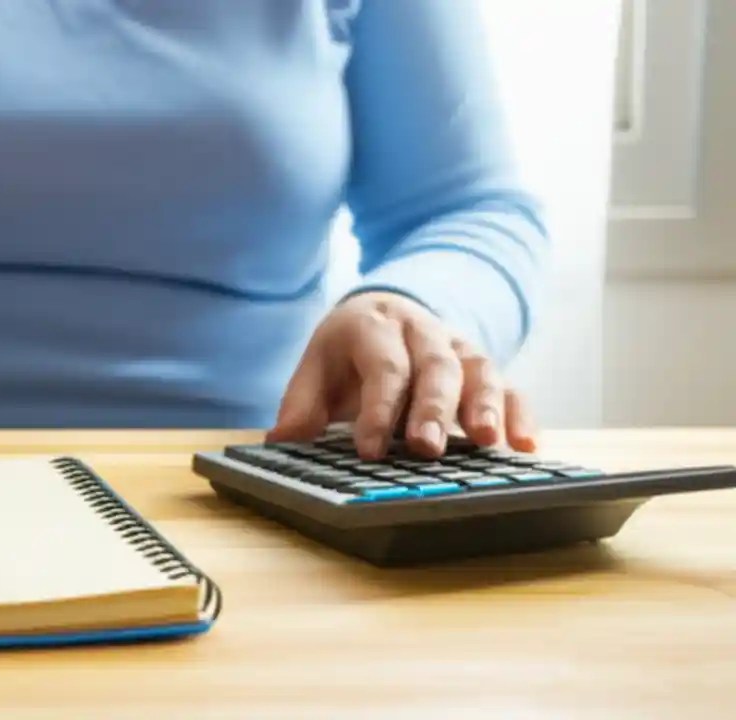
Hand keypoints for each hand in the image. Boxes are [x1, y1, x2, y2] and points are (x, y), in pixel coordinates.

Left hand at [267, 291, 536, 458]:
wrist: (381, 313)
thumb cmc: (347, 354)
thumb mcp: (316, 371)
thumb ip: (301, 406)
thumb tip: (282, 442)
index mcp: (374, 326)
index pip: (382, 366)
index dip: (376, 409)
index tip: (368, 450)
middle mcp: (421, 330)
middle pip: (435, 365)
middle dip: (431, 407)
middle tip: (425, 448)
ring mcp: (457, 346)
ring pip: (478, 368)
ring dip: (484, 405)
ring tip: (486, 441)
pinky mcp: (483, 368)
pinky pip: (510, 386)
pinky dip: (520, 414)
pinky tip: (524, 446)